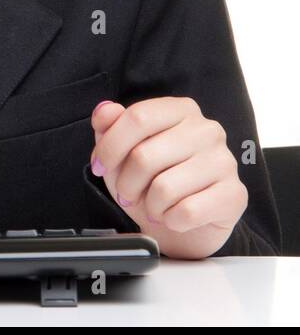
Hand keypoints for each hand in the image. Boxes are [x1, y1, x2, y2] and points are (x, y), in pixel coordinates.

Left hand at [90, 97, 247, 258]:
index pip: (138, 118)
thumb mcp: (121, 151)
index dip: (110, 147)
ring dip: (149, 205)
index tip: (99, 166)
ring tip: (153, 206)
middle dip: (125, 183)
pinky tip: (174, 216)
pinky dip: (171, 220)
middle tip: (127, 194)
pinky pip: (188, 212)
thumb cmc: (150, 181)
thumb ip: (110, 126)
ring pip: (164, 187)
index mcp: (180, 110)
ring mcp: (225, 161)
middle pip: (145, 155)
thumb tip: (105, 110)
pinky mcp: (235, 195)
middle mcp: (207, 130)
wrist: (182, 224)